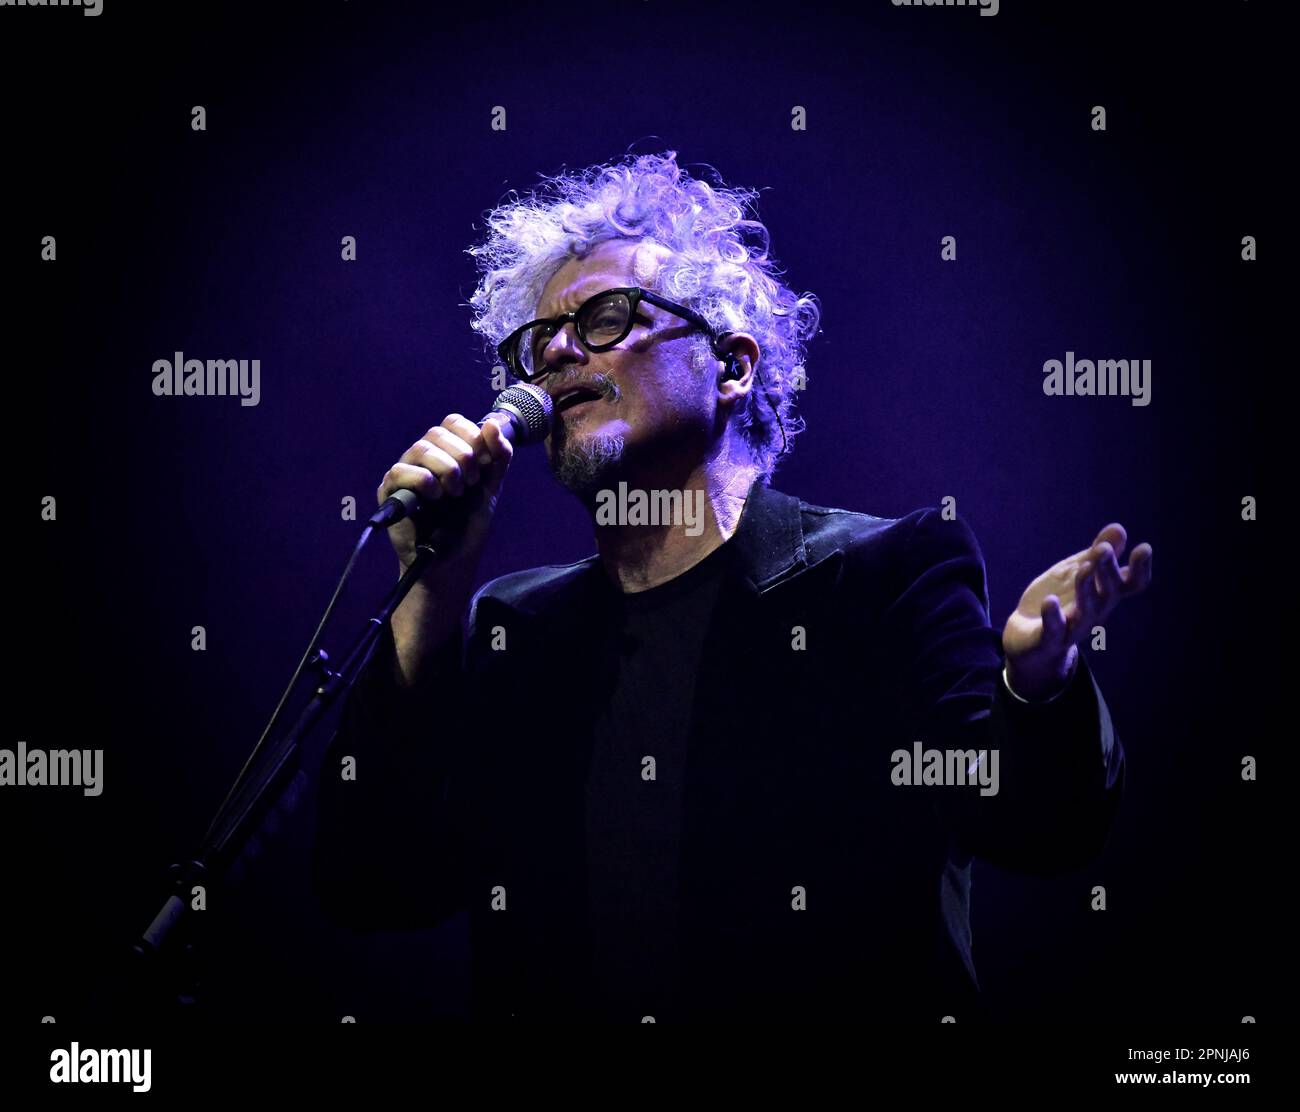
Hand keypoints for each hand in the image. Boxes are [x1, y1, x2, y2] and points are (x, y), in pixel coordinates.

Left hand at [1002, 523, 1152, 701]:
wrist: (1027, 638)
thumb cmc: (1059, 601)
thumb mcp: (1075, 573)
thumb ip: (1095, 554)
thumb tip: (1119, 528)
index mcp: (1104, 595)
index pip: (1130, 584)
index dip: (1140, 569)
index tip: (1144, 548)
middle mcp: (1095, 612)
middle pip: (1109, 593)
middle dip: (1107, 571)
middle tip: (1103, 549)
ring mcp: (1073, 628)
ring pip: (1086, 611)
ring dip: (1086, 589)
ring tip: (1083, 567)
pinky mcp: (1049, 639)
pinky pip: (1054, 630)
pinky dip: (1053, 616)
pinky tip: (1048, 602)